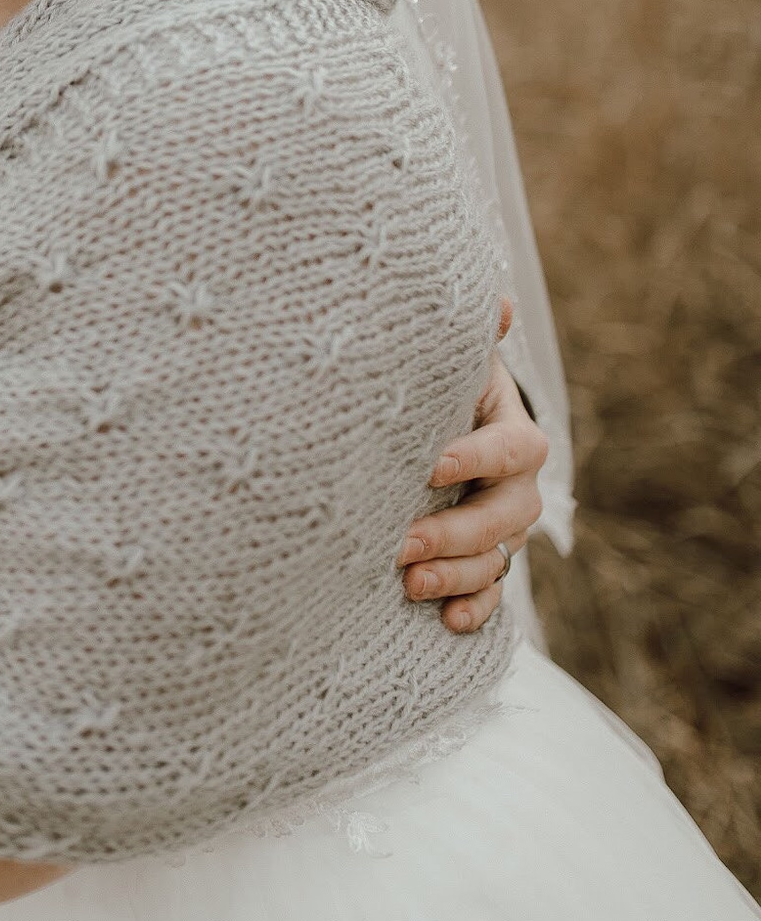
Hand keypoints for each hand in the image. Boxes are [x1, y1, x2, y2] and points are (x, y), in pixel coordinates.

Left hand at [398, 302, 547, 633]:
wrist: (445, 430)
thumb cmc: (442, 392)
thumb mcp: (454, 365)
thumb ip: (470, 339)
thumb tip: (496, 298)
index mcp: (513, 433)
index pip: (510, 448)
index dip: (475, 457)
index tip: (429, 465)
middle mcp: (518, 486)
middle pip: (504, 517)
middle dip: (454, 533)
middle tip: (402, 542)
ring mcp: (506, 530)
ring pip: (497, 559)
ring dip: (457, 576)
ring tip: (409, 585)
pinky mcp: (488, 561)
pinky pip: (493, 593)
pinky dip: (475, 609)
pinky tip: (448, 622)